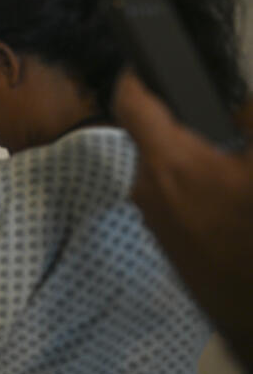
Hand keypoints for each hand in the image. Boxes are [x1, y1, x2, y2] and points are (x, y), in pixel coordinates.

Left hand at [114, 71, 252, 356]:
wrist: (252, 309)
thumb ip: (250, 120)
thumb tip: (236, 108)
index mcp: (169, 162)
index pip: (132, 103)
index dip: (135, 76)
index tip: (142, 63)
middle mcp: (149, 189)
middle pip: (156, 138)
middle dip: (187, 126)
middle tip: (222, 127)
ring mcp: (155, 219)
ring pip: (168, 170)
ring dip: (197, 161)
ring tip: (234, 170)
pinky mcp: (167, 242)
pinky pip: (175, 199)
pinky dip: (198, 189)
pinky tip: (231, 203)